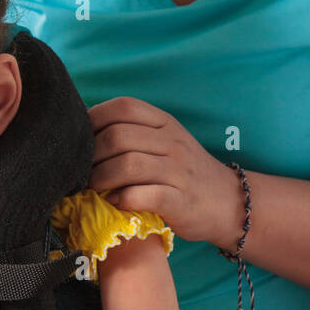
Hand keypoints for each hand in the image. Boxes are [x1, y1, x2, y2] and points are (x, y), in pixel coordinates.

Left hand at [88, 97, 241, 248]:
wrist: (228, 202)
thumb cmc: (183, 172)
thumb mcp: (163, 141)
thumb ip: (132, 131)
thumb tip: (82, 129)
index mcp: (164, 122)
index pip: (123, 107)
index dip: (94, 119)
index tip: (81, 140)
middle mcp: (172, 142)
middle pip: (118, 137)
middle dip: (91, 155)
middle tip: (83, 171)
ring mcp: (178, 171)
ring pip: (128, 165)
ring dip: (101, 178)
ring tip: (94, 188)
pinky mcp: (179, 201)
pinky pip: (142, 195)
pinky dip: (121, 199)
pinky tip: (115, 202)